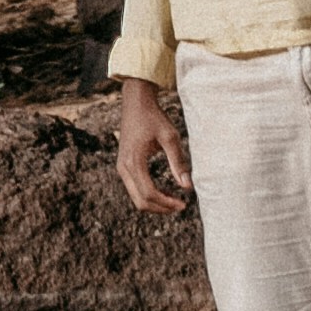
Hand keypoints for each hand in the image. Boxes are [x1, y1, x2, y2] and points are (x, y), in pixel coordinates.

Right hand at [114, 72, 193, 214]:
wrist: (136, 101)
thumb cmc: (154, 116)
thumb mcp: (169, 136)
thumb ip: (178, 162)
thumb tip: (188, 187)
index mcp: (134, 161)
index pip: (149, 193)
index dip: (166, 203)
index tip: (183, 204)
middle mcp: (124, 167)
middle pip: (140, 201)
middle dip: (161, 208)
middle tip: (180, 206)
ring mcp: (121, 167)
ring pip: (136, 198)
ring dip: (155, 204)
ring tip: (174, 201)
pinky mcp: (123, 165)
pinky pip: (135, 189)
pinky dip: (149, 195)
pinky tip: (165, 192)